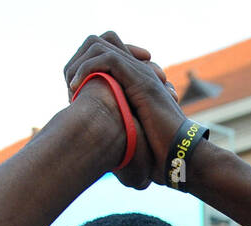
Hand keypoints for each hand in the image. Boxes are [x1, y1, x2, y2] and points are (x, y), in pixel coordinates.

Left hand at [64, 32, 190, 186]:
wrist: (180, 157)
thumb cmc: (160, 158)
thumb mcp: (131, 143)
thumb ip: (117, 136)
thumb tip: (100, 156)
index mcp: (138, 83)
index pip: (108, 55)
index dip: (87, 68)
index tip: (74, 93)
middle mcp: (140, 73)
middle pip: (103, 42)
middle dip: (80, 61)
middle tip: (70, 88)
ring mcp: (141, 74)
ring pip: (101, 46)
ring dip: (80, 64)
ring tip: (71, 88)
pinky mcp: (139, 80)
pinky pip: (107, 58)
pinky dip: (87, 69)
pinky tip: (77, 88)